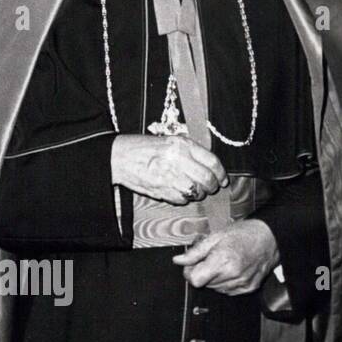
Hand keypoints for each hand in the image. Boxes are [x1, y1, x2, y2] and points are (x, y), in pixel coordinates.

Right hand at [111, 134, 227, 204]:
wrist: (119, 157)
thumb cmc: (142, 148)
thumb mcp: (168, 141)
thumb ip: (189, 152)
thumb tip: (209, 166)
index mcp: (182, 145)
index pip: (212, 161)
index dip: (221, 173)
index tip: (222, 179)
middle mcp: (177, 159)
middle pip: (206, 179)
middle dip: (212, 186)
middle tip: (210, 188)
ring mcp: (169, 176)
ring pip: (196, 191)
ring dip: (198, 194)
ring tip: (194, 191)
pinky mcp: (160, 189)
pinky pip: (181, 199)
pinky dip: (184, 199)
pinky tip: (180, 193)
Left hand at [172, 219, 278, 294]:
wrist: (270, 237)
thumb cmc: (244, 233)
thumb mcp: (215, 236)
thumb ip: (195, 252)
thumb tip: (179, 260)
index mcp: (222, 261)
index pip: (195, 280)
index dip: (189, 272)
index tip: (192, 264)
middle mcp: (233, 275)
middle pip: (204, 284)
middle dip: (202, 272)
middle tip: (210, 257)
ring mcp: (242, 284)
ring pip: (215, 288)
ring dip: (214, 277)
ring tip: (222, 261)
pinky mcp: (249, 288)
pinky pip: (228, 290)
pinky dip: (225, 281)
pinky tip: (231, 268)